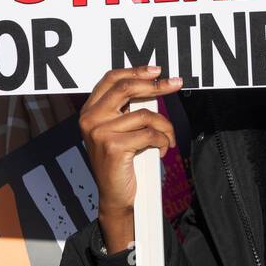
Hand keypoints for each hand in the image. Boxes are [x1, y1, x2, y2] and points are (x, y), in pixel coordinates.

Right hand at [79, 67, 182, 254]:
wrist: (115, 196)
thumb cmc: (121, 160)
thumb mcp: (118, 129)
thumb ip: (127, 108)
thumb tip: (155, 84)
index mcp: (89, 111)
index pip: (111, 79)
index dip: (135, 70)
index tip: (157, 70)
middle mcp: (90, 119)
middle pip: (126, 88)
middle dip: (155, 84)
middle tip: (175, 83)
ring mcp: (100, 132)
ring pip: (145, 115)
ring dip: (165, 126)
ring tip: (169, 138)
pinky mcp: (114, 147)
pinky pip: (150, 134)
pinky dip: (163, 141)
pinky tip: (162, 149)